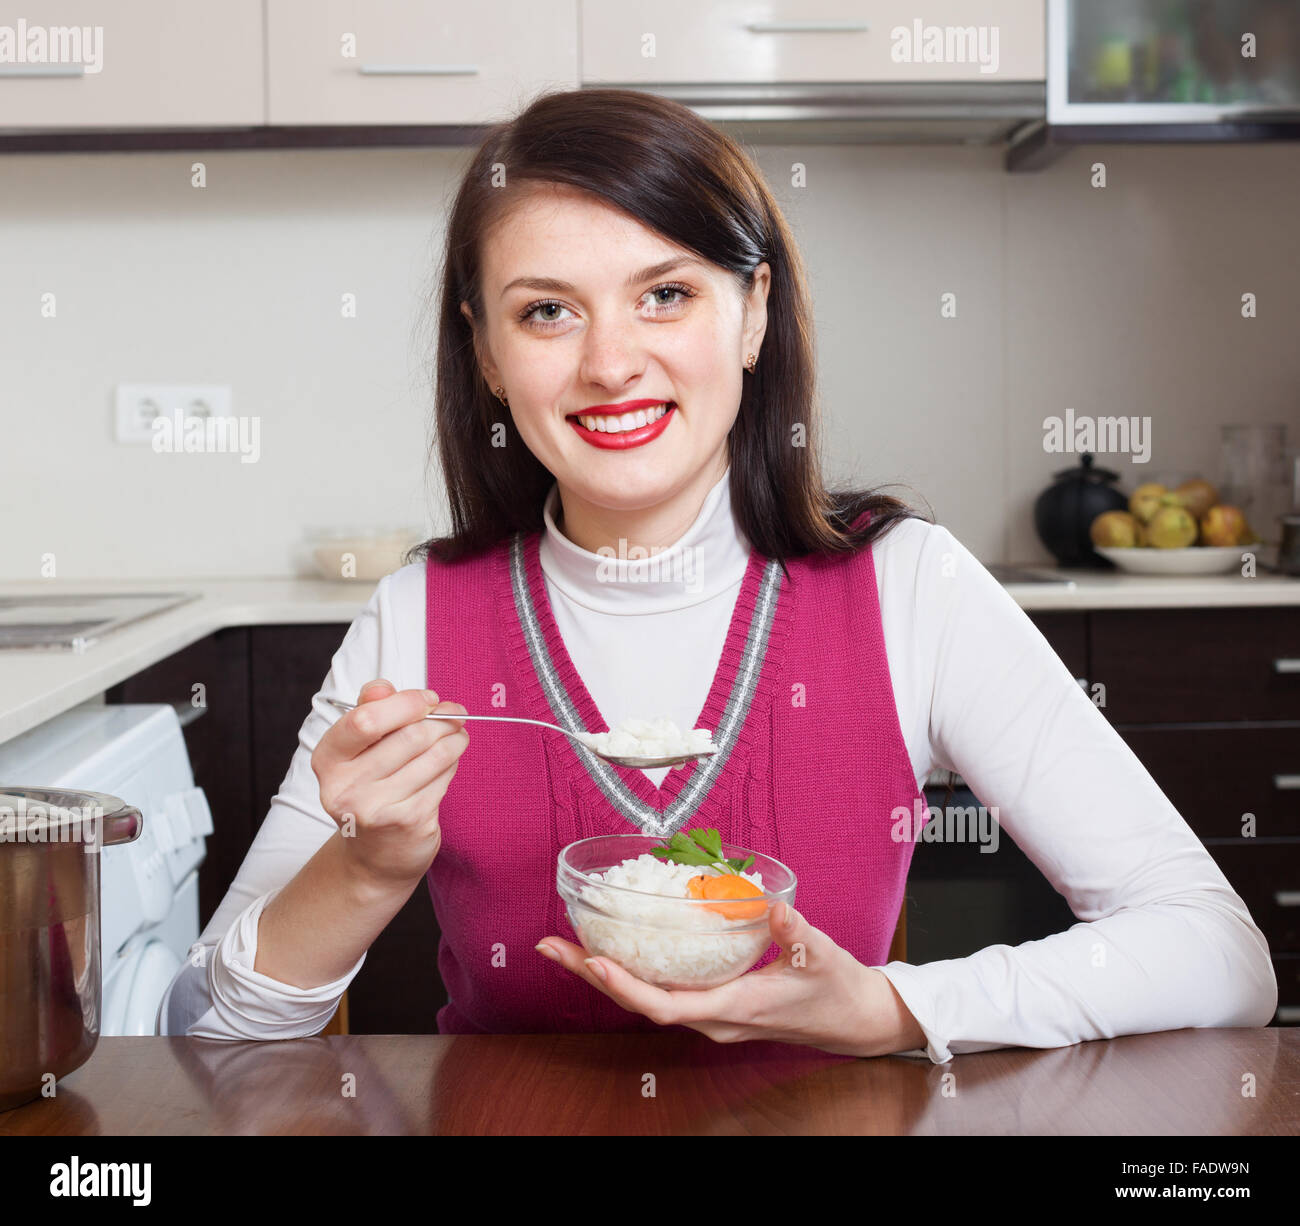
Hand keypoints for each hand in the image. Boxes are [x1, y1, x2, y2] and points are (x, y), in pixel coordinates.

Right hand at [312, 678, 468, 887]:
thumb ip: (371, 710)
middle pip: (409, 736)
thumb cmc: (372, 789)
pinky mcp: (407, 823)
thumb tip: (383, 687)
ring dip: (453, 740)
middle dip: (440, 721)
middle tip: (455, 716)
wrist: (375, 855)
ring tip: (458, 736)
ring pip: (432, 756)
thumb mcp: (360, 748)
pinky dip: (451, 766)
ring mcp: (375, 809)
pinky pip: (441, 779)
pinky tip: (448, 765)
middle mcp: (344, 787)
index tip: (429, 699)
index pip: (365, 719)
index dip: (406, 703)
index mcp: (328, 759)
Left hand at [535, 903, 926, 1056]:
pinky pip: (661, 991)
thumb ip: (794, 931)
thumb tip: (771, 905)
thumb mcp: (820, 955)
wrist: (853, 1019)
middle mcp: (711, 1019)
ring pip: (646, 998)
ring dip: (603, 973)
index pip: (665, 1006)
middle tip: (549, 945)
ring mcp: (709, 1015)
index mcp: (733, 1010)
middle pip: (639, 1002)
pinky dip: (630, 970)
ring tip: (566, 945)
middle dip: (591, 974)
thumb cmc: (835, 989)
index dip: (626, 987)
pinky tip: (614, 949)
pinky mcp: (712, 1004)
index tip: (592, 962)